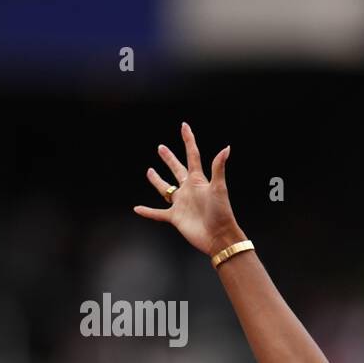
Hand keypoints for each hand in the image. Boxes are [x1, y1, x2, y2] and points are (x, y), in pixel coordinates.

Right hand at [134, 122, 242, 255]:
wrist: (219, 237)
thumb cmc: (221, 213)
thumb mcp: (219, 188)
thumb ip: (218, 167)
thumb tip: (226, 148)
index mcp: (198, 181)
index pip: (192, 156)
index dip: (188, 140)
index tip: (184, 126)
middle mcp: (188, 190)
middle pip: (177, 170)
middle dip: (169, 159)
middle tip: (161, 148)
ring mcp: (181, 204)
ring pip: (166, 190)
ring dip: (157, 181)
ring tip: (149, 171)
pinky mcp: (175, 217)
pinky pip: (158, 213)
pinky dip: (148, 211)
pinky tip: (137, 209)